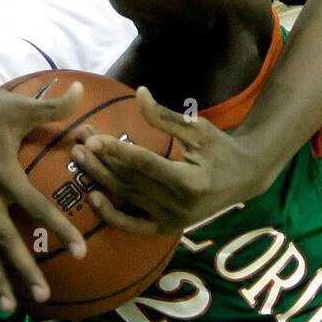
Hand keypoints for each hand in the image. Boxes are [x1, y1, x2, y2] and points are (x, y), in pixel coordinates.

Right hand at [0, 76, 86, 311]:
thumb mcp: (21, 105)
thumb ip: (55, 106)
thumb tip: (84, 89)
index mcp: (2, 171)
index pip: (36, 207)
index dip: (59, 230)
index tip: (80, 252)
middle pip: (5, 239)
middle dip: (24, 270)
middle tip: (44, 295)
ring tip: (8, 305)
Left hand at [71, 86, 258, 235]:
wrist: (243, 178)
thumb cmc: (221, 148)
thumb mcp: (198, 129)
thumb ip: (165, 117)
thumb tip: (139, 93)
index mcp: (190, 182)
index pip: (145, 165)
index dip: (117, 151)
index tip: (94, 139)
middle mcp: (178, 207)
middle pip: (131, 181)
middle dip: (102, 160)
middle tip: (78, 140)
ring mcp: (171, 221)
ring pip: (127, 197)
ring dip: (100, 177)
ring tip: (78, 157)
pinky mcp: (166, 227)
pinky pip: (132, 225)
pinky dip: (111, 215)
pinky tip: (93, 197)